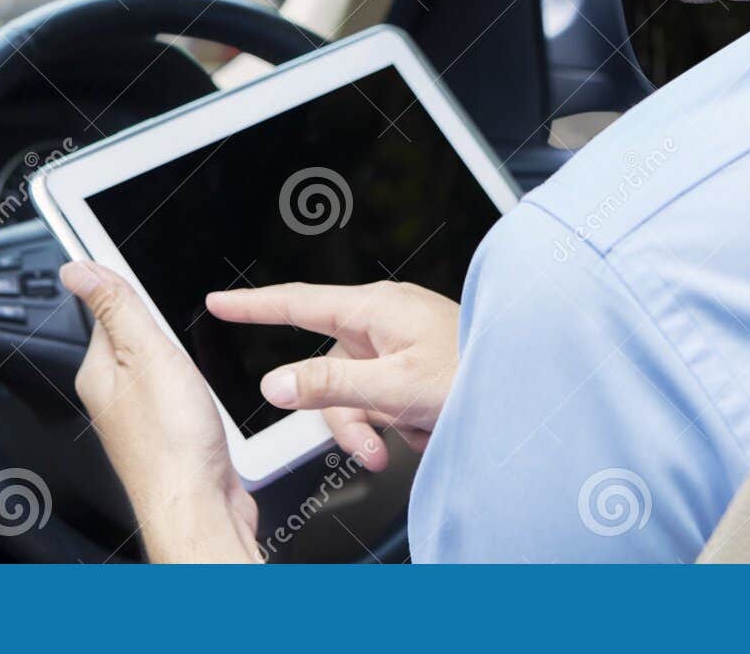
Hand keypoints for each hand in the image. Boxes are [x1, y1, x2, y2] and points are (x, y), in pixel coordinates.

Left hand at [60, 261, 259, 562]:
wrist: (199, 505)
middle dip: (164, 329)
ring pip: (161, 367)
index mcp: (98, 370)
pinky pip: (179, 393)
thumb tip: (76, 268)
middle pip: (137, 337)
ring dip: (183, 359)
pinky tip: (208, 394)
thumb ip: (116, 307)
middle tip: (184, 337)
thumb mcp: (147, 354)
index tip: (152, 286)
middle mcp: (113, 395)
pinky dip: (195, 386)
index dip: (133, 291)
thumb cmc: (173, 442)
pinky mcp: (169, 434)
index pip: (106, 309)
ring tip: (197, 367)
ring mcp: (140, 417)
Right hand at [206, 280, 459, 471]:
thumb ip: (330, 386)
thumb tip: (276, 382)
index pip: (298, 302)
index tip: (220, 301)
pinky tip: (423, 431)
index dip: (254, 305)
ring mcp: (401, 344)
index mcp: (376, 309)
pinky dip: (393, 421)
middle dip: (342, 415)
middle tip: (367, 448)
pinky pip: (380, 397)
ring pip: (352, 391)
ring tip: (401, 444)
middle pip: (326, 369)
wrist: (530, 388)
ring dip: (369, 426)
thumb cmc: (477, 373)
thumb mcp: (395, 387)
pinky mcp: (415, 366)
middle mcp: (385, 321)